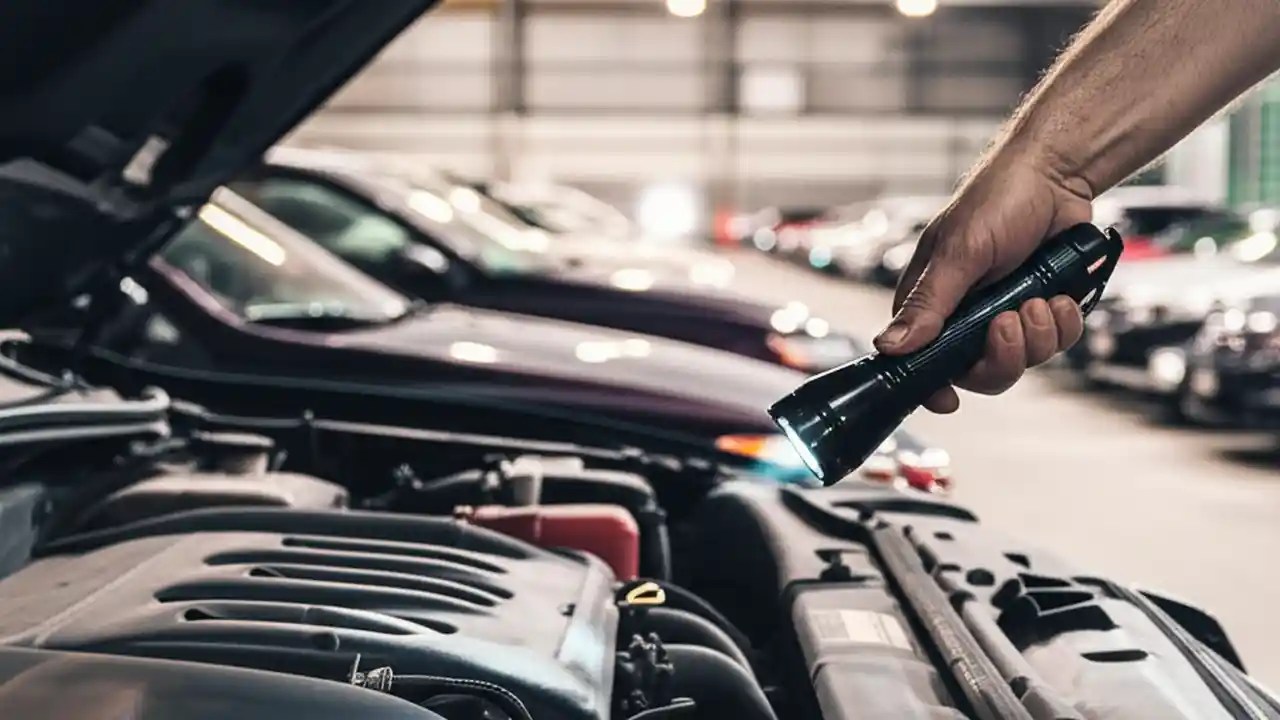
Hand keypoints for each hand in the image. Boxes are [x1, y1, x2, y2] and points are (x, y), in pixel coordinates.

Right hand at [874, 147, 1093, 412]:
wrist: (1057, 176)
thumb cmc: (997, 200)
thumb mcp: (959, 253)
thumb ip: (930, 304)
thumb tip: (889, 347)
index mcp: (931, 304)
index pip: (919, 362)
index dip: (932, 387)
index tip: (950, 400)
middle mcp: (965, 316)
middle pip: (979, 374)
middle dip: (1002, 356)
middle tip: (1010, 322)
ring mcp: (1005, 315)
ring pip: (1022, 361)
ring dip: (1038, 335)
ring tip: (1041, 297)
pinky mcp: (1041, 311)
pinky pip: (1056, 343)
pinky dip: (1063, 324)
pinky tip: (1060, 294)